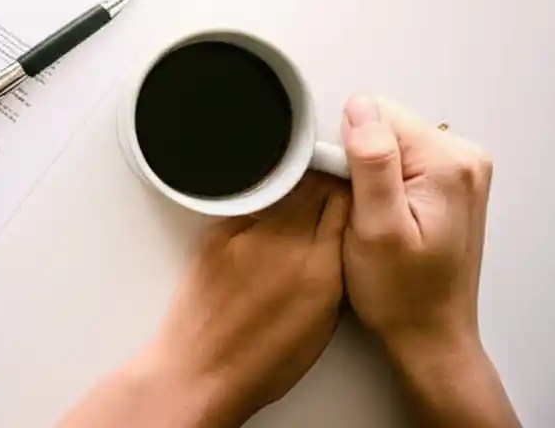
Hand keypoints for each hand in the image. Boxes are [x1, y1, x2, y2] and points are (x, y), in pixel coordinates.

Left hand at [60, 175, 348, 427]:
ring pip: (283, 190)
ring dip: (295, 188)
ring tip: (296, 202)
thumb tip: (337, 240)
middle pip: (316, 187)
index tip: (352, 193)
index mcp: (320, 270)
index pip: (345, 205)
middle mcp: (285, 245)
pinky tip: (262, 225)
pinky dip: (262, 207)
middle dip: (326, 184)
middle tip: (327, 187)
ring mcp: (247, 235)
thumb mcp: (322, 320)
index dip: (351, 194)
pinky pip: (250, 205)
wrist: (202, 370)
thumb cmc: (260, 362)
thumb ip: (336, 271)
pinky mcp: (217, 233)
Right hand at [340, 94, 517, 425]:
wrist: (430, 334)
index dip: (347, 152)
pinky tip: (384, 218)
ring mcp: (460, 170)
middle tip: (363, 214)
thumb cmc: (404, 295)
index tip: (352, 196)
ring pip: (388, 143)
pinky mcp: (449, 183)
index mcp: (449, 162)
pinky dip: (382, 186)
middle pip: (384, 126)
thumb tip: (360, 107)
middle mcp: (464, 158)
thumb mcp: (377, 229)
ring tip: (374, 220)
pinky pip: (399, 162)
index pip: (376, 114)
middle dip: (359, 165)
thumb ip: (371, 163)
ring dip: (369, 177)